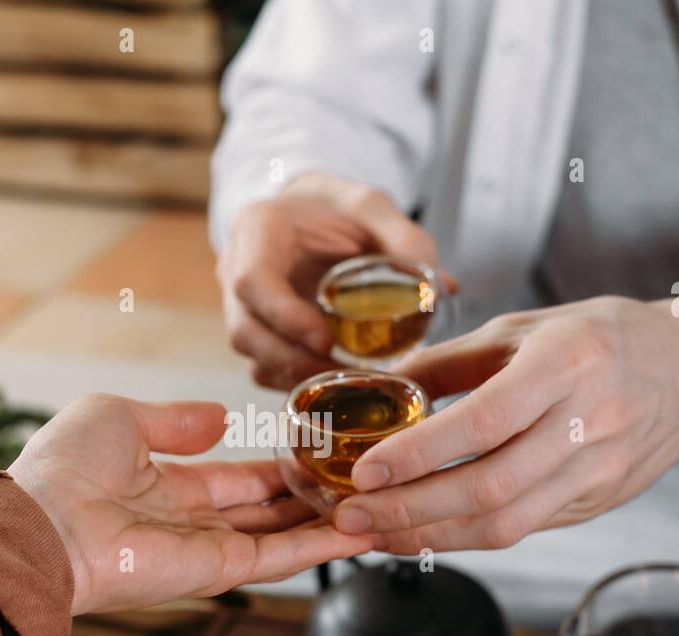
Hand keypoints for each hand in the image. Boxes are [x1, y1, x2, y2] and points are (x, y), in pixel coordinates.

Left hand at [9, 395, 372, 614]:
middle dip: (312, 498)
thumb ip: (176, 418)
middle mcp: (189, 522)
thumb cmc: (62, 470)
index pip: (237, 478)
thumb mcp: (119, 416)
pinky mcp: (217, 571)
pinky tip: (360, 531)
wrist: (41, 524)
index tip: (318, 452)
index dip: (278, 466)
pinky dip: (320, 547)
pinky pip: (278, 558)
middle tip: (361, 480)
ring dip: (328, 523)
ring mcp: (206, 550)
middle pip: (267, 510)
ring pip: (283, 536)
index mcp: (164, 485)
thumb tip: (221, 418)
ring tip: (378, 505)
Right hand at [217, 171, 454, 389]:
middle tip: (346, 375)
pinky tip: (337, 385)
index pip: (252, 281)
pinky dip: (298, 383)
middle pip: (245, 331)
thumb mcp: (372, 206)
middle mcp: (236, 270)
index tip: (325, 339)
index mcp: (257, 231)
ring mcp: (242, 306)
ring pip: (253, 357)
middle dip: (293, 360)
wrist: (309, 213)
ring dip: (297, 377)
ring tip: (349, 385)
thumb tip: (442, 286)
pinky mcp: (258, 333)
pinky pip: (265, 369)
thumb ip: (403, 236)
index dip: (283, 316)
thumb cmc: (335, 208)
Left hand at [333, 296, 678, 551]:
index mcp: (568, 362)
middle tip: (351, 517)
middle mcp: (591, 421)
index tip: (365, 470)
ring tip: (374, 535)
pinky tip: (423, 533)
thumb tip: (377, 386)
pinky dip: (466, 537)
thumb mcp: (528, 328)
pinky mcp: (599, 502)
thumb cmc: (604, 338)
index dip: (419, 453)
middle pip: (491, 487)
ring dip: (432, 537)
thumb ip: (452, 360)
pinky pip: (525, 529)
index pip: (485, 421)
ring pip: (508, 523)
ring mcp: (600, 470)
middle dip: (410, 511)